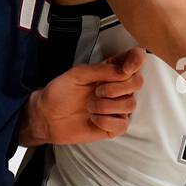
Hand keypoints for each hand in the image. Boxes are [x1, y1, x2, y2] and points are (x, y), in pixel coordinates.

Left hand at [20, 47, 145, 146]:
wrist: (47, 117)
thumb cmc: (60, 92)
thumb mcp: (78, 74)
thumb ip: (102, 70)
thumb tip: (125, 70)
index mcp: (111, 71)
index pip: (135, 59)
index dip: (137, 60)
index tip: (125, 69)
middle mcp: (118, 88)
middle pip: (138, 83)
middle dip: (118, 87)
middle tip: (97, 91)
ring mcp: (117, 108)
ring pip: (130, 104)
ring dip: (107, 106)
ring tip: (89, 107)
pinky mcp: (114, 126)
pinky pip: (123, 124)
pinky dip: (106, 121)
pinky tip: (93, 118)